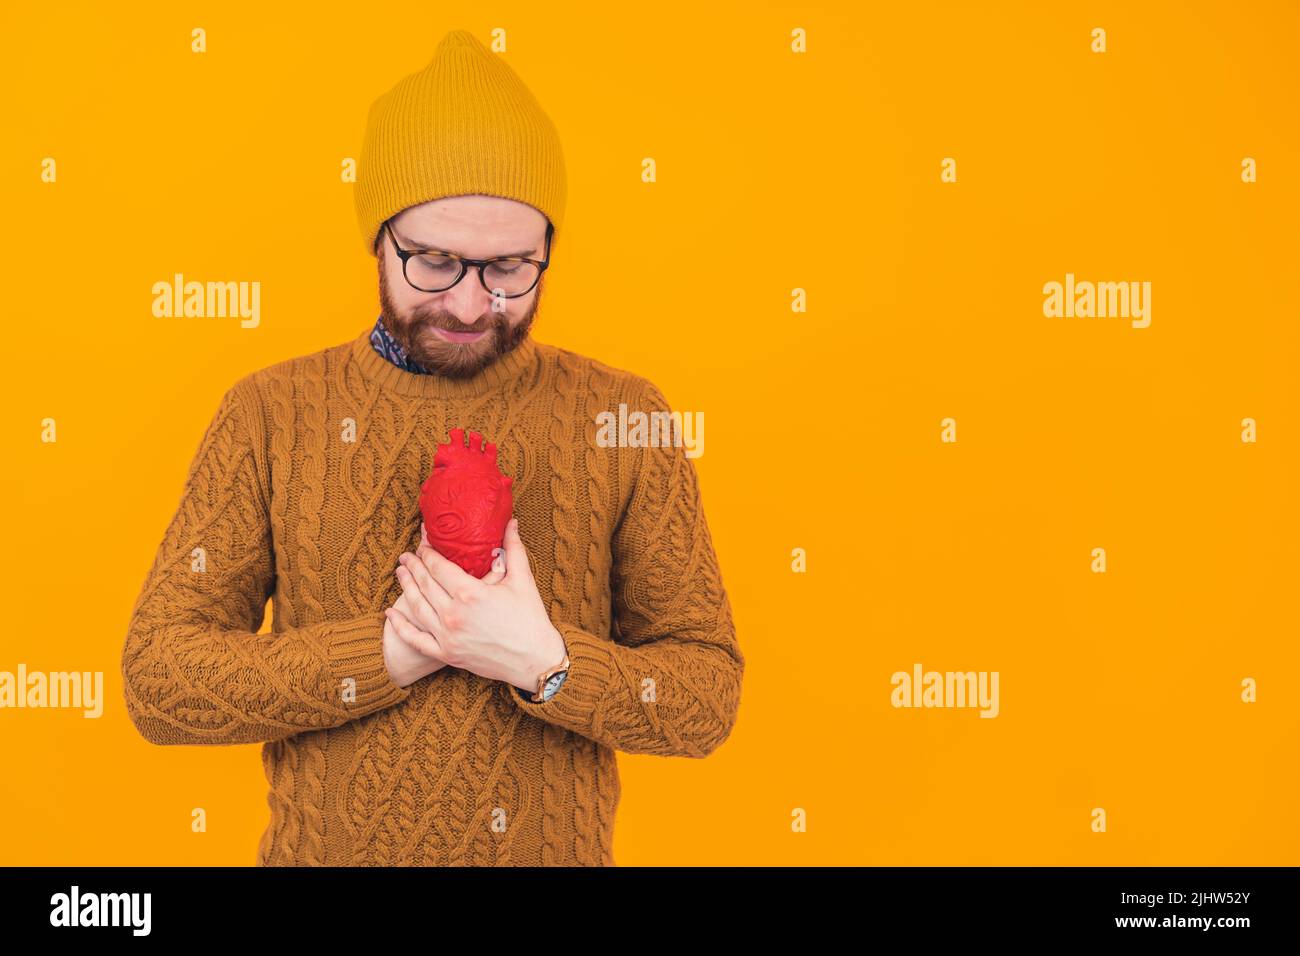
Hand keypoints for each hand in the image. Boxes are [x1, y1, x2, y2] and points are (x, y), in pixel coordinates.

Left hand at [388, 516, 567, 692]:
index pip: (439, 567)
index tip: (423, 542)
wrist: (534, 660)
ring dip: (406, 587)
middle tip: (406, 555)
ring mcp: (447, 636)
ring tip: (400, 573)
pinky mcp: (446, 654)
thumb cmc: (530, 619)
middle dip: (413, 566)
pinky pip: (416, 640)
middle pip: (425, 584)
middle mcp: (454, 614)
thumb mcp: (522, 579)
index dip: (428, 552)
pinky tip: (391, 613)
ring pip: (417, 607)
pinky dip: (400, 626)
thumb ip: (513, 548)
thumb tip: (511, 522)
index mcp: (470, 594)